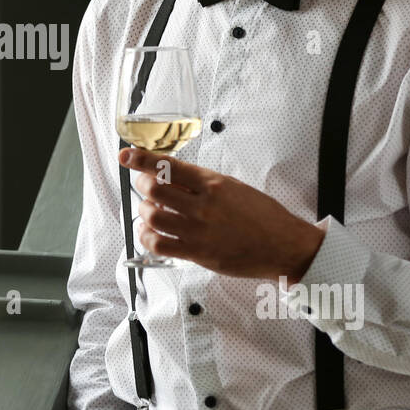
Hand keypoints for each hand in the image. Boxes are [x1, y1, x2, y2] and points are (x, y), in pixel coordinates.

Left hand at [119, 146, 325, 281]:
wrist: (283, 245)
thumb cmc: (263, 216)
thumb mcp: (234, 187)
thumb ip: (202, 183)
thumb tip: (172, 176)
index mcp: (213, 183)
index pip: (168, 166)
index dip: (141, 159)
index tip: (126, 155)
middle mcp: (203, 205)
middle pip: (154, 190)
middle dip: (142, 185)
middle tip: (144, 185)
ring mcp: (199, 230)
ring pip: (153, 217)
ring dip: (144, 211)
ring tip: (149, 210)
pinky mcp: (198, 253)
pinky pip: (159, 244)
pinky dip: (147, 236)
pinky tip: (149, 232)